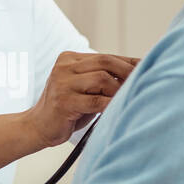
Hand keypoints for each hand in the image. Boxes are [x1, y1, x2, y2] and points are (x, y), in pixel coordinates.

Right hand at [25, 52, 140, 147]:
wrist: (37, 127)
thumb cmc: (66, 109)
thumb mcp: (83, 87)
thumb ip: (101, 77)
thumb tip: (136, 71)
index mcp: (69, 59)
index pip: (105, 56)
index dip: (128, 62)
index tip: (146, 67)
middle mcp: (64, 67)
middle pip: (105, 62)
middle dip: (127, 72)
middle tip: (143, 83)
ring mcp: (62, 83)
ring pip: (102, 79)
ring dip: (119, 90)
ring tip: (127, 99)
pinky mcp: (64, 101)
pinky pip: (95, 100)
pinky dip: (110, 104)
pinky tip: (118, 109)